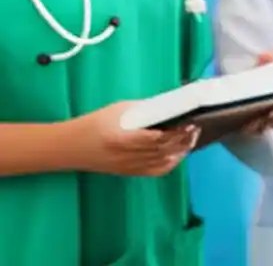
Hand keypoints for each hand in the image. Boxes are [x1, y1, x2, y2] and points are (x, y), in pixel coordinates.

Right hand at [68, 101, 198, 175]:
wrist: (70, 146)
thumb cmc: (94, 124)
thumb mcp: (118, 110)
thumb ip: (143, 110)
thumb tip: (169, 107)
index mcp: (121, 138)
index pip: (156, 139)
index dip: (176, 133)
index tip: (189, 122)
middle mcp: (126, 156)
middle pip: (163, 150)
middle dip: (183, 139)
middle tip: (195, 128)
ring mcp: (128, 167)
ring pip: (163, 161)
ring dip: (181, 150)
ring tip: (191, 137)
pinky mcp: (129, 173)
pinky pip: (156, 171)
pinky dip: (171, 163)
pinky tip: (179, 153)